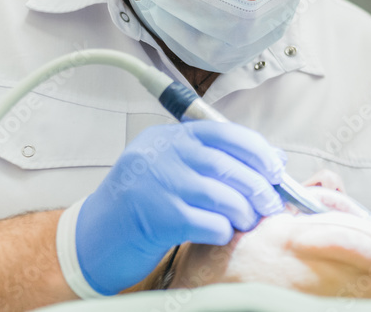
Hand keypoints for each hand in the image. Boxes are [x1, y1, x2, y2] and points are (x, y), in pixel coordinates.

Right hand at [75, 121, 285, 293]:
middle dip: (258, 186)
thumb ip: (217, 160)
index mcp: (169, 137)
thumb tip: (274, 158)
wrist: (94, 237)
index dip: (257, 149)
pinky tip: (223, 233)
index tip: (276, 167)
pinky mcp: (159, 219)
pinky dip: (224, 230)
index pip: (224, 133)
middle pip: (227, 165)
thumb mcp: (175, 169)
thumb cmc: (143, 202)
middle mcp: (162, 155)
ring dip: (244, 211)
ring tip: (249, 220)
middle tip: (271, 202)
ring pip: (222, 195)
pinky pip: (209, 223)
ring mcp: (159, 186)